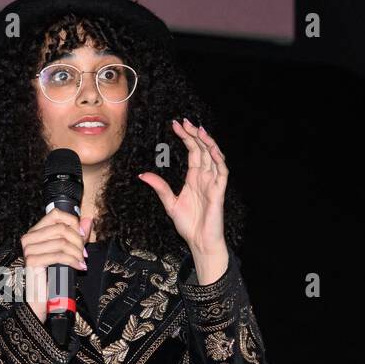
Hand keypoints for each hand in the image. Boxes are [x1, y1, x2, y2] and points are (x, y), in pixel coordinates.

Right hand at [19, 209, 91, 322]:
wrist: (40, 299)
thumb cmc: (52, 276)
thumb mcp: (67, 252)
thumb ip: (76, 236)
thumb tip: (88, 220)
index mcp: (35, 232)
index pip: (55, 214)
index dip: (72, 222)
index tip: (82, 235)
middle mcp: (29, 238)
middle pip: (61, 228)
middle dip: (78, 241)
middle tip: (84, 254)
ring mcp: (29, 249)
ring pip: (62, 242)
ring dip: (77, 252)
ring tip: (81, 261)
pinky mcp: (32, 261)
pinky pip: (59, 256)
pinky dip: (73, 261)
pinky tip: (78, 266)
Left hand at [137, 118, 228, 280]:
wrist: (200, 242)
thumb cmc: (188, 225)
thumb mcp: (170, 203)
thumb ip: (160, 187)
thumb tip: (142, 174)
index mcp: (194, 178)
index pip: (192, 152)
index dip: (186, 137)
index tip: (175, 125)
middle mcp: (205, 177)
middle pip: (202, 150)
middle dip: (194, 134)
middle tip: (184, 121)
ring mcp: (213, 183)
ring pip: (214, 157)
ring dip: (208, 142)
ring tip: (198, 129)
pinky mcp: (219, 192)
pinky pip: (222, 172)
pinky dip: (218, 159)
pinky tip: (211, 149)